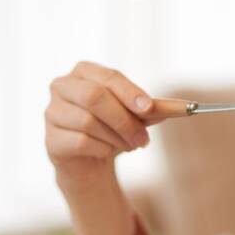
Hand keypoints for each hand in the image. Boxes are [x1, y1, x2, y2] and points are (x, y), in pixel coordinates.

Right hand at [44, 61, 153, 189]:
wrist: (89, 162)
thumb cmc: (112, 130)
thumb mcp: (135, 117)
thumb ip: (153, 110)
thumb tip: (184, 108)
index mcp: (84, 72)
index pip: (108, 77)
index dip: (130, 92)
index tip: (150, 109)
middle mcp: (62, 86)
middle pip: (95, 97)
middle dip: (125, 121)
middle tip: (145, 140)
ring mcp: (52, 112)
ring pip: (89, 123)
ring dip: (116, 139)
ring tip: (128, 146)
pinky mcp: (51, 140)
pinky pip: (81, 143)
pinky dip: (102, 150)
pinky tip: (106, 153)